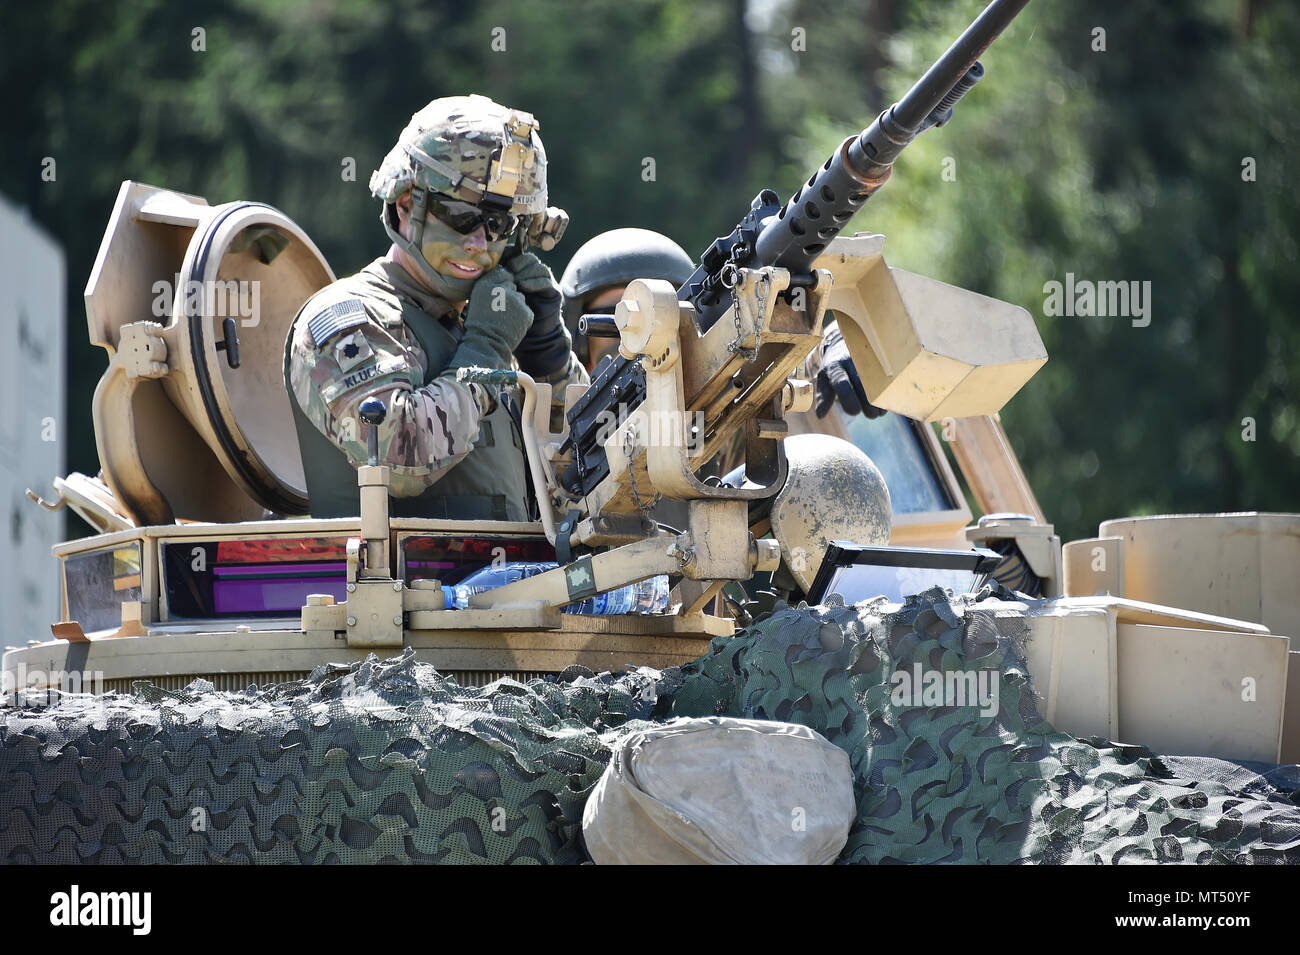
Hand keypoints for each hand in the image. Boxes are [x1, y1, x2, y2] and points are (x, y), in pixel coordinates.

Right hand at [447, 266, 533, 371]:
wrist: (487, 344)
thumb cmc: (479, 322)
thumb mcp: (477, 298)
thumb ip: (489, 284)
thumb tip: (503, 273)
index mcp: (486, 284)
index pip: (501, 273)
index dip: (500, 285)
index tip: (496, 296)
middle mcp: (502, 289)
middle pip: (512, 285)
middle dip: (508, 295)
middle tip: (499, 309)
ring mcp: (516, 300)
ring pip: (520, 297)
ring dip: (515, 305)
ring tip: (505, 318)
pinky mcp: (526, 312)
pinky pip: (526, 309)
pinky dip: (522, 316)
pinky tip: (512, 324)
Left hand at [503, 250, 571, 379]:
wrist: (533, 336)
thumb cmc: (512, 318)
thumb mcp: (500, 299)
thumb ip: (495, 285)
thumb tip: (482, 270)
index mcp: (520, 273)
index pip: (517, 256)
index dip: (510, 254)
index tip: (500, 260)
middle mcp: (533, 275)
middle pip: (529, 259)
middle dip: (518, 263)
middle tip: (509, 270)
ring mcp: (544, 282)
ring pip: (539, 267)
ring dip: (526, 272)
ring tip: (516, 281)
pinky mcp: (553, 290)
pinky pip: (546, 280)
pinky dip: (535, 282)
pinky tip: (524, 287)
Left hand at [814, 325, 886, 418]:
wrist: (850, 341)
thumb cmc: (835, 366)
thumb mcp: (825, 378)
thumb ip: (823, 396)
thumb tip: (820, 415)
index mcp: (836, 366)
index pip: (842, 384)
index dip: (849, 400)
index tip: (855, 411)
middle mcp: (854, 362)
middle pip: (864, 389)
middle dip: (868, 408)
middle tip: (869, 413)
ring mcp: (871, 361)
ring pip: (879, 388)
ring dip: (880, 404)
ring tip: (876, 407)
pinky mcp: (884, 362)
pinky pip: (890, 383)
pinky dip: (889, 396)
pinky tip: (884, 398)